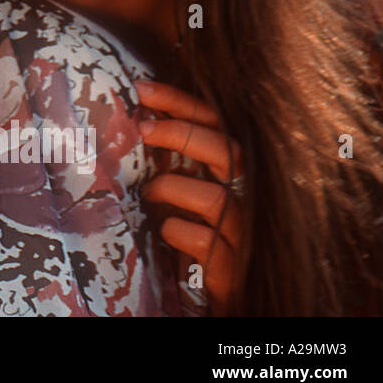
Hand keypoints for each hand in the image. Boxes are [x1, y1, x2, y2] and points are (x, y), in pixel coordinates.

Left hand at [137, 79, 243, 313]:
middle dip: (183, 133)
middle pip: (227, 151)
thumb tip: (137, 119)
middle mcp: (246, 197)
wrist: (222, 293)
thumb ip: (174, 161)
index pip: (216, 124)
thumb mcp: (187, 192)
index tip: (141, 89)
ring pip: (216, 198)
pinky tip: (165, 230)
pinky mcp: (232, 268)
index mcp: (232, 173)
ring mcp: (242, 233)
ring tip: (150, 192)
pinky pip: (204, 241)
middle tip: (143, 127)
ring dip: (173, 187)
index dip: (181, 102)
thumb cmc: (197, 235)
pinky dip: (177, 230)